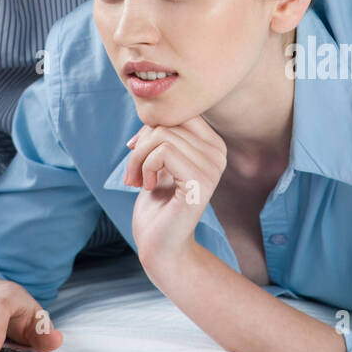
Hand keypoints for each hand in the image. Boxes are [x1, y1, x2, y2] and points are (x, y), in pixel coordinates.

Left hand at [124, 116, 226, 271]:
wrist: (160, 245)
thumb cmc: (157, 203)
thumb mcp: (160, 159)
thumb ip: (163, 133)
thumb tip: (149, 106)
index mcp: (213, 144)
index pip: (180, 110)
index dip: (152, 125)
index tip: (136, 148)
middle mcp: (219, 153)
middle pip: (169, 120)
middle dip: (141, 143)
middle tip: (132, 172)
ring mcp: (213, 167)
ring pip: (162, 135)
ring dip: (138, 158)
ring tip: (136, 180)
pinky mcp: (200, 182)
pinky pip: (163, 151)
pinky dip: (145, 166)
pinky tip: (147, 186)